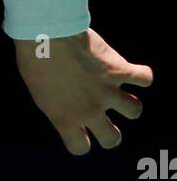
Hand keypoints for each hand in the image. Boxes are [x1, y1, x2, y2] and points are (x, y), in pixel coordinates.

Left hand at [14, 28, 152, 154]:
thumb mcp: (36, 90)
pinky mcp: (118, 70)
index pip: (80, 147)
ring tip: (118, 92)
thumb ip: (54, 104)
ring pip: (134, 110)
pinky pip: (145, 78)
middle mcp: (89, 110)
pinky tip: (134, 72)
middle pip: (113, 139)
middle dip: (110, 131)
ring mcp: (106, 91)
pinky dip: (142, 75)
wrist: (46, 33)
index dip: (81, 140)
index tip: (79, 129)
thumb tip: (61, 103)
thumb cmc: (34, 56)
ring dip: (127, 102)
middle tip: (103, 116)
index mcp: (65, 119)